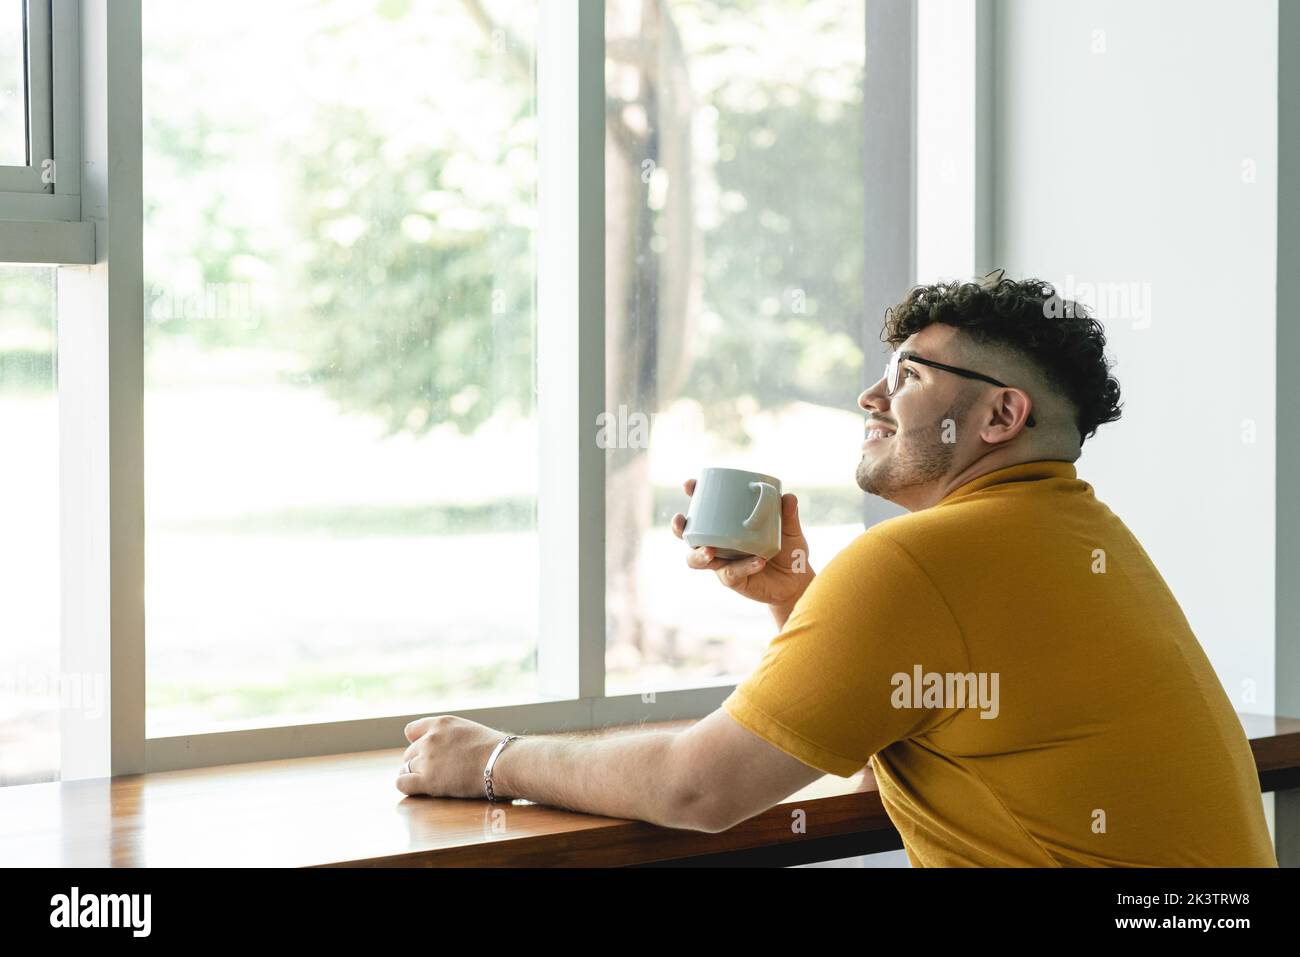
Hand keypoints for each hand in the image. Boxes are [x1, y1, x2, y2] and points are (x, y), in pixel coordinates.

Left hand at [396, 714, 507, 798]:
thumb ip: (450, 736)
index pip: (411, 730)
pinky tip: (418, 789)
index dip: (417, 743)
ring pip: (406, 768)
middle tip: (437, 771)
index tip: (427, 752)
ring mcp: (428, 759)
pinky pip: (402, 783)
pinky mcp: (428, 780)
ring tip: (432, 781)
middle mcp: (430, 738)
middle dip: (419, 762)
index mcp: (441, 723)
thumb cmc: (495, 750)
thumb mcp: (469, 730)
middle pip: (409, 753)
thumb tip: (445, 750)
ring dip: (416, 775)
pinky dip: (406, 786)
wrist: (503, 762)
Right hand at [670, 477, 813, 607]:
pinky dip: (744, 566)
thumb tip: (788, 496)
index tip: (690, 485)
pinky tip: (758, 561)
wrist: (797, 581)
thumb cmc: (788, 551)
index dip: (693, 496)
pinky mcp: (734, 580)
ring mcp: (723, 564)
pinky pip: (732, 574)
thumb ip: (789, 514)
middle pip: (689, 537)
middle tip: (682, 520)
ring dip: (699, 555)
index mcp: (726, 526)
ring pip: (697, 560)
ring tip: (710, 550)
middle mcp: (718, 544)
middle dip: (680, 528)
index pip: (704, 510)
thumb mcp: (790, 530)